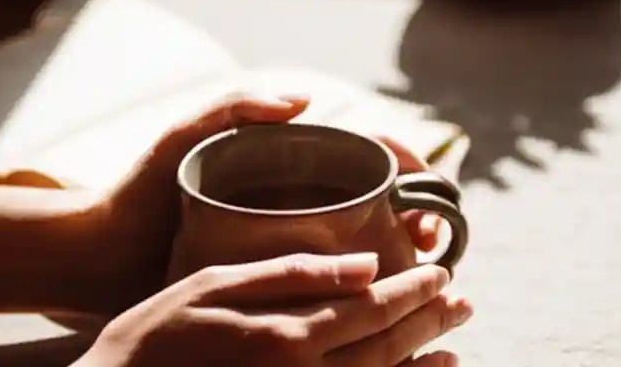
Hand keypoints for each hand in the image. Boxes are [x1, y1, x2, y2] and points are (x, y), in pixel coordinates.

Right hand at [74, 252, 470, 366]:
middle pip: (387, 349)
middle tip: (464, 302)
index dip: (414, 291)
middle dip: (429, 322)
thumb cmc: (156, 332)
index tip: (443, 273)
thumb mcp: (215, 284)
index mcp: (289, 336)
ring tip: (453, 346)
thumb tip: (364, 263)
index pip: (373, 310)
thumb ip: (294, 273)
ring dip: (421, 364)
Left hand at [86, 94, 442, 314]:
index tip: (426, 186)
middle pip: (377, 200)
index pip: (363, 152)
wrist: (98, 256)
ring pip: (365, 243)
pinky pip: (332, 283)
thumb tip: (304, 98)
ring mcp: (287, 241)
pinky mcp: (275, 280)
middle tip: (429, 239)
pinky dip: (365, 290)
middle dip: (417, 213)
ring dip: (401, 253)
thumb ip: (234, 108)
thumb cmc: (138, 192)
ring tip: (417, 271)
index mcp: (284, 160)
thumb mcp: (181, 139)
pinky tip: (379, 303)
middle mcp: (294, 198)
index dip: (406, 163)